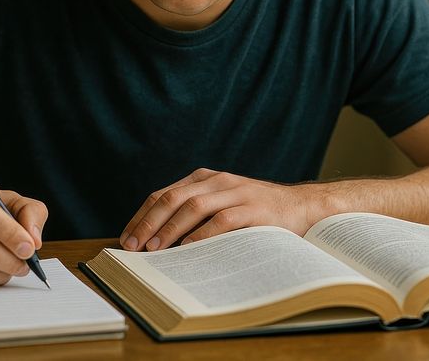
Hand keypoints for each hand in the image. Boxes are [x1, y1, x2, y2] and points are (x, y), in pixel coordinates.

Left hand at [119, 168, 320, 250]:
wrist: (302, 207)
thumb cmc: (256, 213)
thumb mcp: (222, 204)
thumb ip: (195, 213)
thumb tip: (156, 240)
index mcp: (204, 179)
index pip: (163, 194)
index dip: (141, 216)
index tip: (126, 237)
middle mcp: (217, 181)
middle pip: (172, 198)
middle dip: (148, 223)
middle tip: (132, 245)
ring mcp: (236, 193)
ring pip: (193, 207)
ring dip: (170, 229)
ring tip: (154, 249)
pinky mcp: (253, 209)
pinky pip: (221, 220)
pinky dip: (201, 235)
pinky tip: (187, 248)